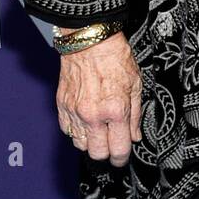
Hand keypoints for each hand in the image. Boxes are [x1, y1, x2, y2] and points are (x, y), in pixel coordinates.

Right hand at [55, 31, 142, 167]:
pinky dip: (76, 130)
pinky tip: (85, 120)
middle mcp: (93, 115)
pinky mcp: (62, 106)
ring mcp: (75, 112)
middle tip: (111, 143)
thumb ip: (136, 115)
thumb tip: (134, 136)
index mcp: (115, 110)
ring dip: (90, 141)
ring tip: (98, 129)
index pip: (118, 150)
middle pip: (97, 153)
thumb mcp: (136, 84)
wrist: (90, 40)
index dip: (121, 158)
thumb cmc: (114, 57)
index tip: (122, 156)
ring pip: (80, 145)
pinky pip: (67, 130)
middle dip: (106, 152)